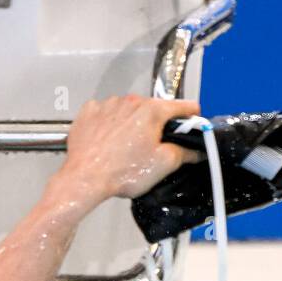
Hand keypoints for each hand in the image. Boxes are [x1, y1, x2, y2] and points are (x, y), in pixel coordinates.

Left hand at [60, 95, 205, 201]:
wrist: (85, 179)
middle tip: (152, 146)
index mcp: (152, 111)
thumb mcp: (163, 165)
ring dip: (131, 123)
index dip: (191, 115)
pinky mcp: (89, 113)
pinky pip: (105, 113)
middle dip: (156, 124)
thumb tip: (195, 151)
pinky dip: (109, 123)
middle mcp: (130, 101)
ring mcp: (107, 105)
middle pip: (152, 109)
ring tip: (126, 147)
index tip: (193, 121)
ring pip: (127, 110)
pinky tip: (108, 140)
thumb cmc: (123, 172)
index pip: (182, 106)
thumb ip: (184, 153)